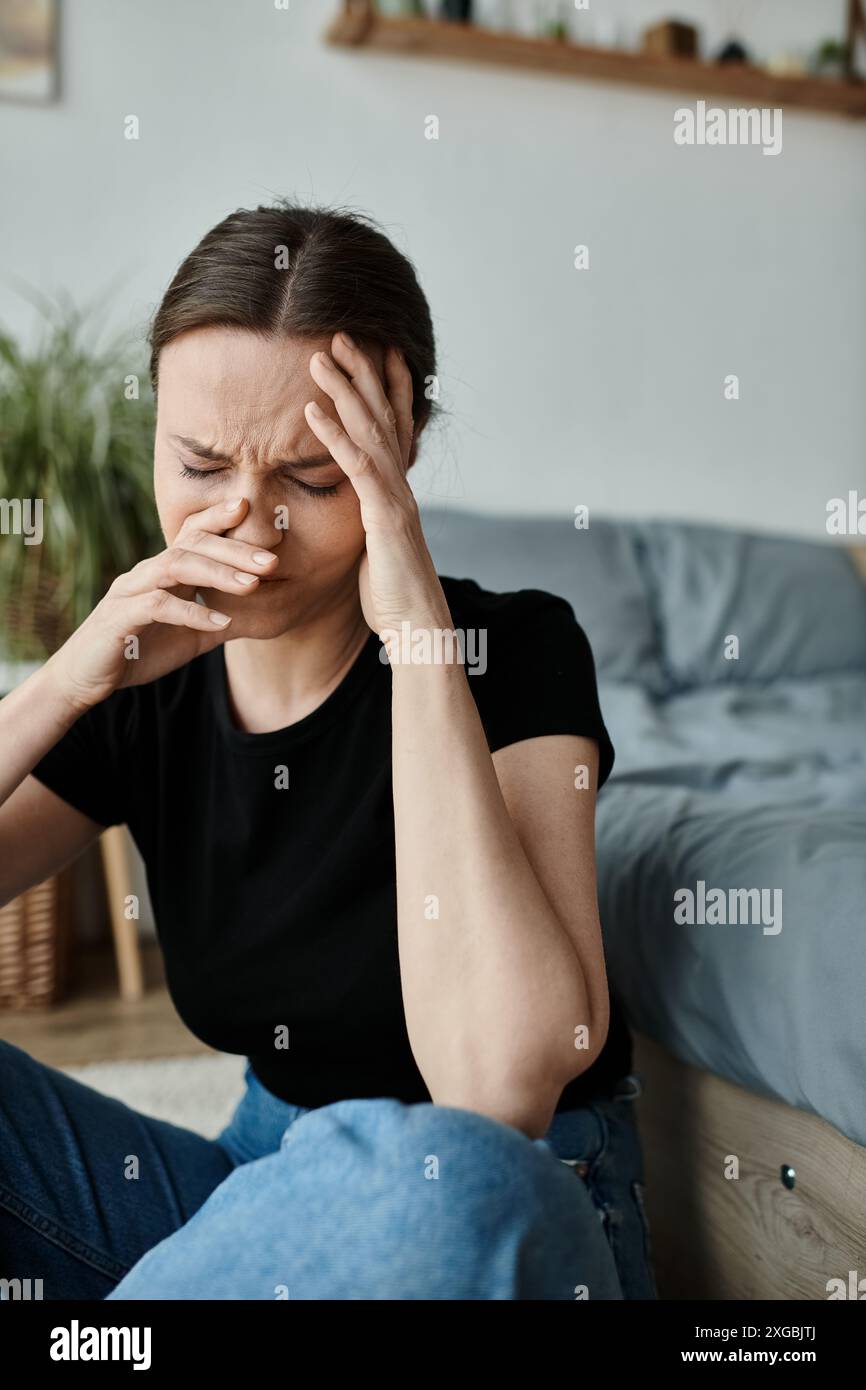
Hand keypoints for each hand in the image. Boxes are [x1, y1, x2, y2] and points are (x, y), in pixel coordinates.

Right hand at [45, 497, 275, 712]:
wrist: (88, 677)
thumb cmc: (138, 650)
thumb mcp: (189, 635)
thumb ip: (217, 619)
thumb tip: (259, 613)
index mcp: (162, 573)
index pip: (191, 534)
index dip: (217, 518)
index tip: (249, 509)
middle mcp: (146, 574)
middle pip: (191, 546)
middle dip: (233, 550)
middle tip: (270, 561)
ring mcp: (131, 592)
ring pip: (175, 566)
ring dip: (217, 573)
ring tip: (253, 585)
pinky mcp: (120, 618)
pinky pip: (157, 606)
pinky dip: (192, 612)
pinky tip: (221, 621)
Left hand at [305, 333, 448, 639]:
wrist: (418, 629)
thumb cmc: (395, 598)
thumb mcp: (377, 550)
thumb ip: (370, 522)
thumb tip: (360, 513)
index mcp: (398, 491)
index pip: (394, 428)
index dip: (387, 387)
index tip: (376, 351)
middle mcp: (401, 486)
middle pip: (383, 417)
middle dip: (363, 373)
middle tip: (341, 334)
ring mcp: (396, 499)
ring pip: (370, 432)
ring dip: (344, 391)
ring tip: (319, 357)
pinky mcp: (384, 518)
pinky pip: (357, 468)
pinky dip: (334, 437)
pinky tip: (312, 412)